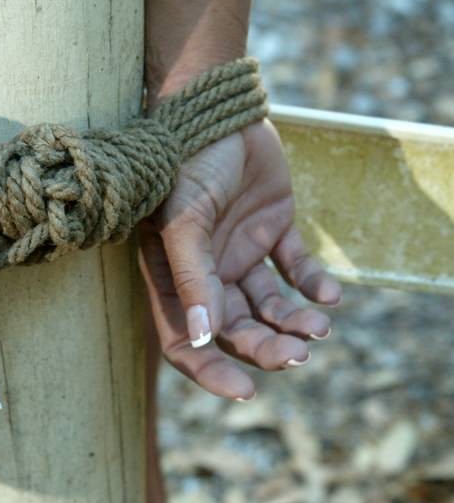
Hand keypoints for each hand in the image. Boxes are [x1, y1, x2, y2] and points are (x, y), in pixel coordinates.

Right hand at [139, 119, 341, 399]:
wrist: (219, 111)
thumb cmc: (185, 164)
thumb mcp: (182, 221)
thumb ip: (191, 278)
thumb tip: (203, 337)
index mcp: (173, 276)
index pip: (186, 338)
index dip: (211, 370)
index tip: (246, 392)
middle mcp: (206, 273)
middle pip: (236, 329)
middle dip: (265, 348)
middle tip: (297, 355)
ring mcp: (241, 253)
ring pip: (269, 306)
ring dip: (294, 323)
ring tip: (318, 327)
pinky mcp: (273, 230)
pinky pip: (296, 267)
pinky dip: (314, 285)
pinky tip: (329, 296)